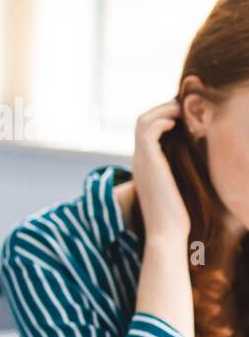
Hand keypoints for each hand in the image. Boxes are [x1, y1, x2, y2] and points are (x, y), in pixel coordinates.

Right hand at [132, 100, 188, 243]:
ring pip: (143, 121)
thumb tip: (197, 165)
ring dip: (163, 110)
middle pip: (142, 121)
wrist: (166, 230)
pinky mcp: (148, 161)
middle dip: (162, 109)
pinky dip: (162, 121)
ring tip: (181, 109)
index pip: (145, 132)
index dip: (162, 117)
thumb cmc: (175, 216)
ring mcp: (141, 160)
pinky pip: (149, 131)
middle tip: (183, 106)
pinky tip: (176, 123)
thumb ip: (179, 174)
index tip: (182, 115)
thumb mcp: (177, 189)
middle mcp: (139, 160)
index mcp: (144, 166)